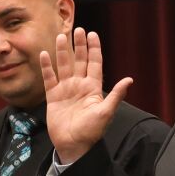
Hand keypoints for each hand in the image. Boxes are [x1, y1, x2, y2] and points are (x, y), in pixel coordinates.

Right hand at [39, 28, 131, 164]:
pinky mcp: (53, 97)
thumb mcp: (105, 113)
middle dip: (79, 45)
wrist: (73, 146)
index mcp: (93, 88)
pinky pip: (49, 78)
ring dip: (62, 52)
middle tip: (77, 30)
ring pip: (64, 66)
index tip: (93, 34)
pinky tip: (45, 55)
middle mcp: (79, 86)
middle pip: (79, 60)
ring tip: (60, 37)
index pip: (94, 63)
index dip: (94, 49)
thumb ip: (115, 95)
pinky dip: (47, 67)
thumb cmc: (91, 132)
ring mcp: (66, 90)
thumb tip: (129, 80)